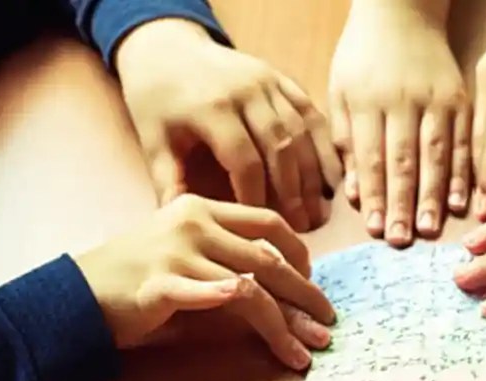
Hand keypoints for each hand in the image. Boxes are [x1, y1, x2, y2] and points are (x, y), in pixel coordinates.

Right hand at [74, 194, 332, 369]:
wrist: (72, 296)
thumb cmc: (130, 278)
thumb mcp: (180, 252)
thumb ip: (223, 255)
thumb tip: (275, 282)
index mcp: (201, 208)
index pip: (270, 223)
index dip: (301, 255)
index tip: (313, 285)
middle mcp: (193, 223)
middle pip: (270, 257)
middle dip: (307, 295)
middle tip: (329, 323)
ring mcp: (178, 252)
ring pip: (254, 284)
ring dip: (288, 322)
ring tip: (309, 348)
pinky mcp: (163, 285)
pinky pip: (220, 298)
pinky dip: (256, 320)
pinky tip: (278, 344)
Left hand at [116, 19, 341, 230]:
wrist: (169, 48)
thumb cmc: (158, 99)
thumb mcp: (153, 139)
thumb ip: (169, 181)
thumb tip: (180, 224)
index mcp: (212, 106)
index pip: (244, 160)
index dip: (256, 197)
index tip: (260, 224)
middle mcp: (246, 90)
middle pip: (281, 147)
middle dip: (294, 192)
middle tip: (303, 228)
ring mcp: (269, 82)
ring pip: (302, 133)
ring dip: (314, 176)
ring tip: (319, 213)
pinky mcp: (283, 80)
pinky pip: (312, 115)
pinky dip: (325, 149)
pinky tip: (332, 181)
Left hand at [330, 1, 469, 242]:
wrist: (402, 11)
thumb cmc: (362, 56)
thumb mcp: (340, 90)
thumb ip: (344, 140)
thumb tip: (352, 193)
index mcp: (367, 100)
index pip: (371, 157)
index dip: (374, 196)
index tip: (374, 229)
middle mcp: (403, 101)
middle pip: (403, 160)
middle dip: (402, 204)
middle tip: (402, 240)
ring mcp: (435, 99)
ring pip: (436, 154)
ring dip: (434, 196)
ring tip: (431, 229)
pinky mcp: (460, 99)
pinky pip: (463, 141)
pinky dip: (463, 173)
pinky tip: (462, 201)